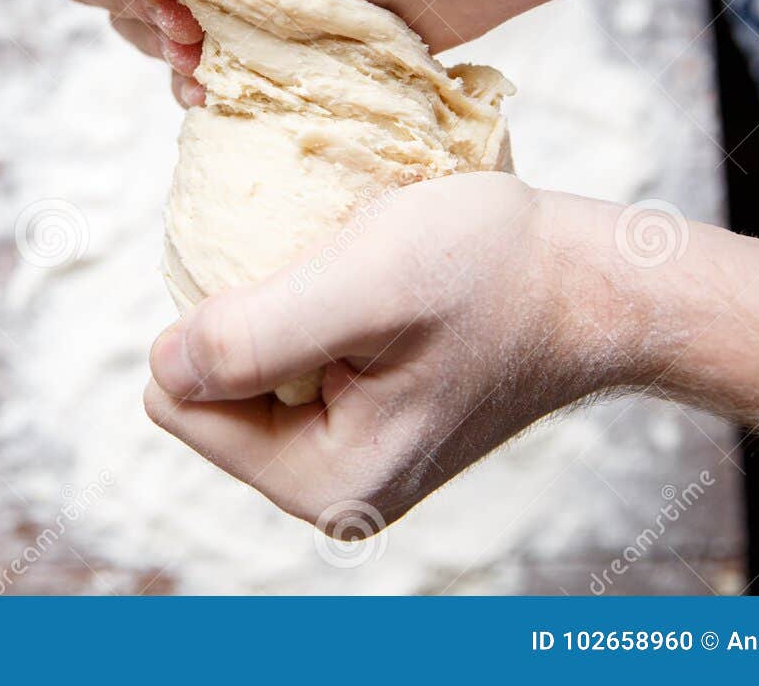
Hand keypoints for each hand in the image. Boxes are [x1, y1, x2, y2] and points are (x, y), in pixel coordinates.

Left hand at [140, 173, 632, 530]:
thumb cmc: (500, 270)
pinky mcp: (369, 418)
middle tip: (334, 269)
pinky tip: (370, 285)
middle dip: (249, 313)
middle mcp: (332, 487)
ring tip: (358, 273)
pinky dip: (315, 308)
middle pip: (209, 387)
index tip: (299, 276)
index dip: (217, 320)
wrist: (596, 281)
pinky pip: (293, 356)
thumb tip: (162, 366)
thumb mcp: (369, 285)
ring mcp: (351, 454)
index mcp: (323, 480)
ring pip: (249, 364)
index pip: (177, 399)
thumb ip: (256, 334)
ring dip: (284, 303)